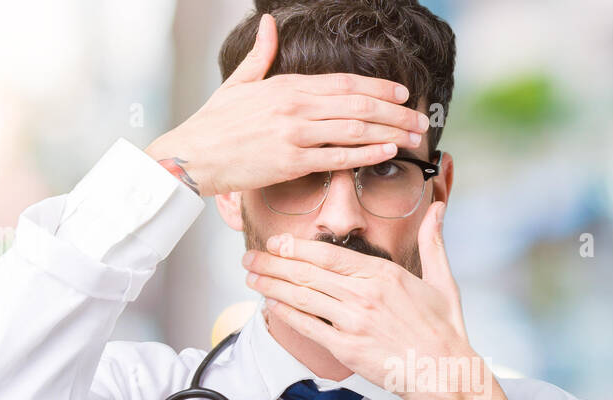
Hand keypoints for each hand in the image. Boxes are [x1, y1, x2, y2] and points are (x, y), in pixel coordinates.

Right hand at [144, 13, 428, 196]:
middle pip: (357, 105)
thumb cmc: (215, 123)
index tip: (402, 93)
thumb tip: (271, 24)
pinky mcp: (290, 162)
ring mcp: (294, 134)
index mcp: (287, 86)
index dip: (377, 87)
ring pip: (354, 129)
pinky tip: (387, 151)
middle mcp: (295, 107)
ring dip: (389, 132)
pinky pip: (337, 157)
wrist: (192, 155)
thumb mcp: (238, 83)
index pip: (344, 83)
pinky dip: (365, 154)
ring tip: (413, 137)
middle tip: (420, 119)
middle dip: (394, 112)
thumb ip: (261, 55)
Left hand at [242, 201, 510, 399]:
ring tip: (252, 277)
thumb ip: (433, 243)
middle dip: (273, 262)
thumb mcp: (443, 281)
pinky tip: (271, 304)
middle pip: (308, 273)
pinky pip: (308, 326)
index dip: (297, 246)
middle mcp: (365, 295)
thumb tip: (437, 210)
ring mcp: (354, 322)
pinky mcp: (347, 348)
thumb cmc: (445, 331)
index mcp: (384, 274)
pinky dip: (286, 313)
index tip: (277, 242)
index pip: (329, 255)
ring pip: (302, 297)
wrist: (446, 373)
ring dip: (272, 285)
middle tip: (250, 257)